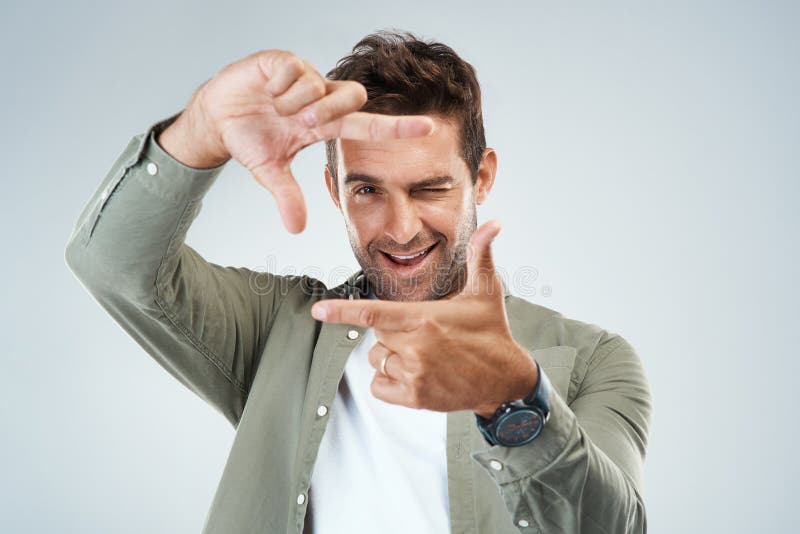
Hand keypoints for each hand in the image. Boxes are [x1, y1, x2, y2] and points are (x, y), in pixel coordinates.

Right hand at [158, 49, 434, 233]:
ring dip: (295, 103)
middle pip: (353, 97)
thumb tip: (296, 230)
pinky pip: (294, 70)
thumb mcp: (269, 171)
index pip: (369, 126)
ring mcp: (304, 77)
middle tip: (301, 124)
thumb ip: (288, 197)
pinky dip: (277, 85)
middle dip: (328, 113)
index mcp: (325, 125)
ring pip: (319, 85)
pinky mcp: (283, 60)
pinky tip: (267, 90)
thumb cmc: (250, 140)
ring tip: (275, 108)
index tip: (430, 128)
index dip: (398, 128)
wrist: (217, 116)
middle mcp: (321, 98)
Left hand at [310, 220, 538, 416]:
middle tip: (423, 334)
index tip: (318, 311)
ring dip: (392, 357)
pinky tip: (417, 375)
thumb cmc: (492, 332)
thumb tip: (493, 224)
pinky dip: (390, 382)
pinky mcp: (414, 397)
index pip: (374, 313)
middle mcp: (416, 347)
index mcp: (425, 318)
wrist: (505, 379)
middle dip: (392, 333)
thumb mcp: (486, 291)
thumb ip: (480, 255)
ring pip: (377, 360)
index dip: (342, 312)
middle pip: (377, 335)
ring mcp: (414, 374)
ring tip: (425, 356)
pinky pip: (379, 386)